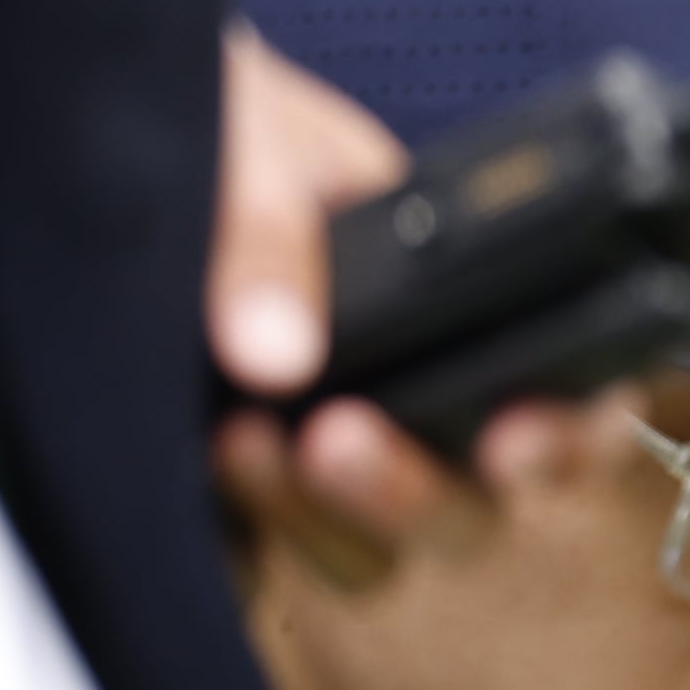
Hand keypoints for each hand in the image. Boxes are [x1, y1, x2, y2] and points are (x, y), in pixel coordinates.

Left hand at [204, 22, 633, 585]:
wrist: (115, 133)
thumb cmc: (221, 126)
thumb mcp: (251, 140)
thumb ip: (269, 231)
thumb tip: (275, 356)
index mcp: (471, 302)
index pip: (572, 396)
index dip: (574, 436)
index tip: (512, 442)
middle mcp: (416, 400)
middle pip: (469, 510)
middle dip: (415, 495)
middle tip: (337, 442)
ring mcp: (323, 456)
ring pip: (368, 559)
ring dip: (319, 523)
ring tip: (239, 444)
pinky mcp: (233, 496)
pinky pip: (256, 563)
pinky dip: (232, 537)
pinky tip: (188, 474)